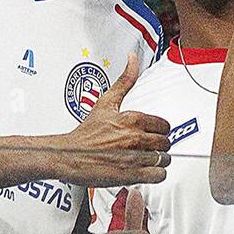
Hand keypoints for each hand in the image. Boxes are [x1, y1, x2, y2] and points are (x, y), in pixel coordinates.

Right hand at [58, 53, 170, 186]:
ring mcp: (134, 157)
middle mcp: (135, 137)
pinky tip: (145, 172)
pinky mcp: (131, 175)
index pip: (164, 125)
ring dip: (157, 162)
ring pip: (164, 160)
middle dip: (159, 147)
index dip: (159, 132)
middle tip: (147, 150)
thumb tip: (133, 57)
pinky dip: (155, 175)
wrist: (67, 156)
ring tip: (144, 161)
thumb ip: (125, 81)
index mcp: (132, 119)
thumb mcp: (106, 103)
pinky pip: (158, 176)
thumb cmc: (85, 133)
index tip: (152, 135)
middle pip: (166, 143)